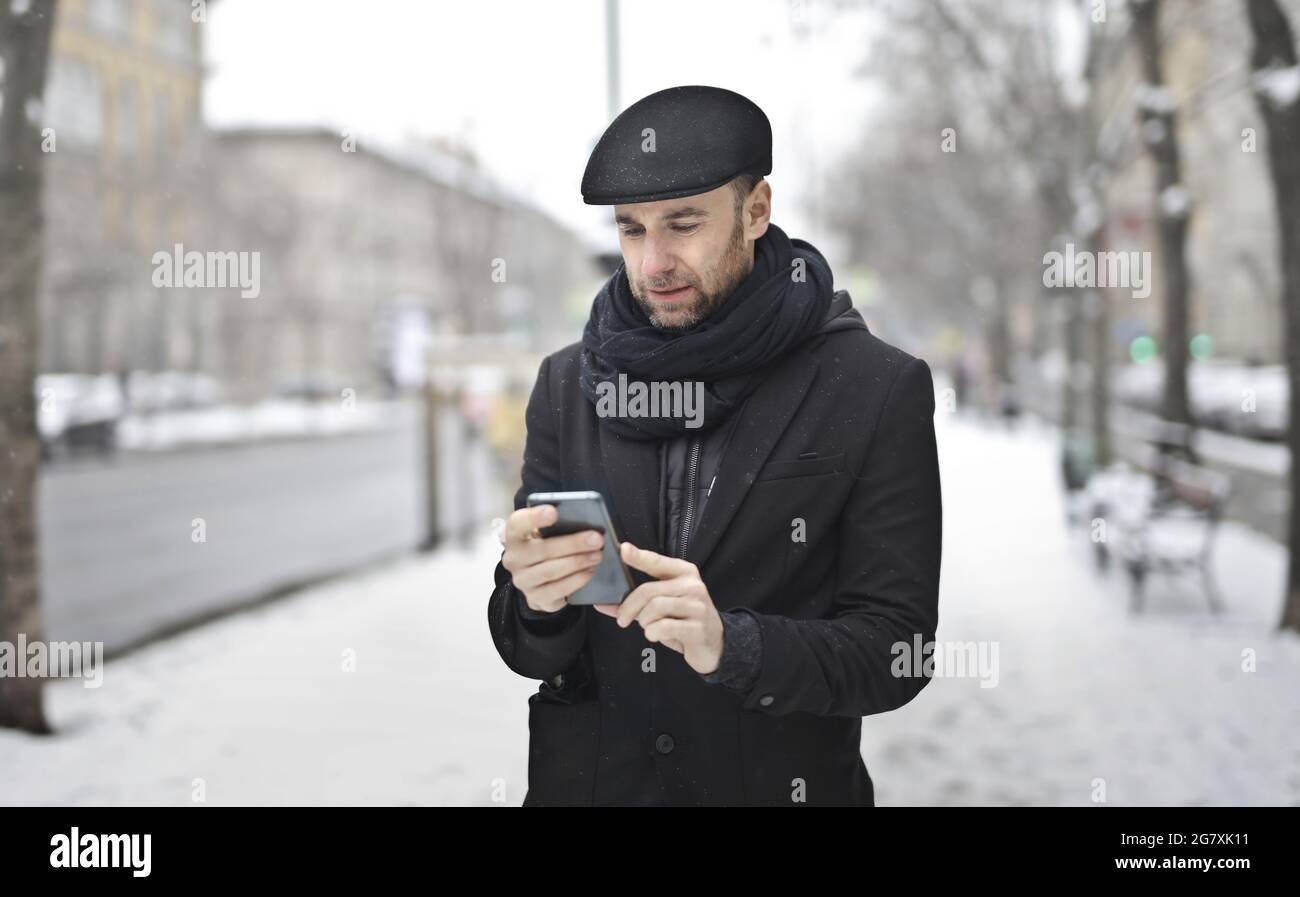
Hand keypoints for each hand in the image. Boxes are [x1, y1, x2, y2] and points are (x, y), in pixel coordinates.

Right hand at [501, 505, 604, 613]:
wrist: (540, 580)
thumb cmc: (547, 549)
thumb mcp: (548, 534)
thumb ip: (558, 527)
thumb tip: (584, 525)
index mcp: (515, 536)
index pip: (517, 523)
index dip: (534, 518)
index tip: (554, 512)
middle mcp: (514, 559)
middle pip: (542, 549)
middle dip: (573, 544)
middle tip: (596, 539)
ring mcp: (523, 580)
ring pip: (550, 571)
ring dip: (577, 562)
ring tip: (596, 555)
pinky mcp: (535, 597)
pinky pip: (557, 590)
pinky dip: (576, 580)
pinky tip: (589, 572)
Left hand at [592, 542, 723, 674]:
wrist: (714, 642)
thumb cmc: (683, 620)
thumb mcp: (661, 606)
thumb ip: (633, 602)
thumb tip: (602, 603)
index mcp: (684, 572)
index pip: (656, 561)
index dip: (638, 556)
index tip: (622, 549)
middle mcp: (692, 585)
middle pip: (648, 590)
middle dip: (629, 607)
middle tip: (622, 619)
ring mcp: (697, 606)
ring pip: (654, 609)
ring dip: (643, 622)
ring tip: (648, 626)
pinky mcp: (697, 627)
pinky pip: (662, 627)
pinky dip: (652, 633)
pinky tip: (656, 635)